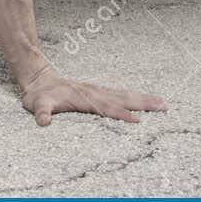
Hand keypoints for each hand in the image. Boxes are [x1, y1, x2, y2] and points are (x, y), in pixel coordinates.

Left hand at [20, 67, 166, 126]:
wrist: (39, 80)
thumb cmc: (39, 96)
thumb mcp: (36, 104)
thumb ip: (41, 112)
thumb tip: (43, 121)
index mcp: (83, 99)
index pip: (105, 108)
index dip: (120, 114)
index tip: (138, 120)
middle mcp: (94, 93)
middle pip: (122, 99)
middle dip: (143, 103)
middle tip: (164, 106)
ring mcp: (98, 92)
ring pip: (124, 95)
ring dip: (143, 99)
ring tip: (163, 103)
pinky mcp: (98, 93)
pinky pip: (120, 95)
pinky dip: (135, 98)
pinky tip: (146, 101)